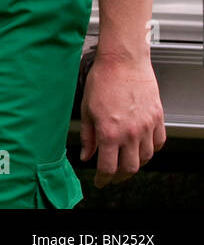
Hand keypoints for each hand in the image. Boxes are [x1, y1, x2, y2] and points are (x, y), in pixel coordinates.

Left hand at [79, 51, 164, 186]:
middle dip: (120, 177)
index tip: (100, 182)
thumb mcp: (86, 109)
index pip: (108, 167)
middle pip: (129, 168)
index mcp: (109, 132)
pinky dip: (151, 150)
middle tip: (113, 176)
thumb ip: (88, 136)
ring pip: (145, 158)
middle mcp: (130, 133)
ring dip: (135, 164)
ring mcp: (146, 127)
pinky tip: (142, 148)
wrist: (123, 62)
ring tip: (126, 162)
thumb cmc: (102, 80)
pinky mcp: (157, 119)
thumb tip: (86, 156)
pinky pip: (158, 143)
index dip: (103, 179)